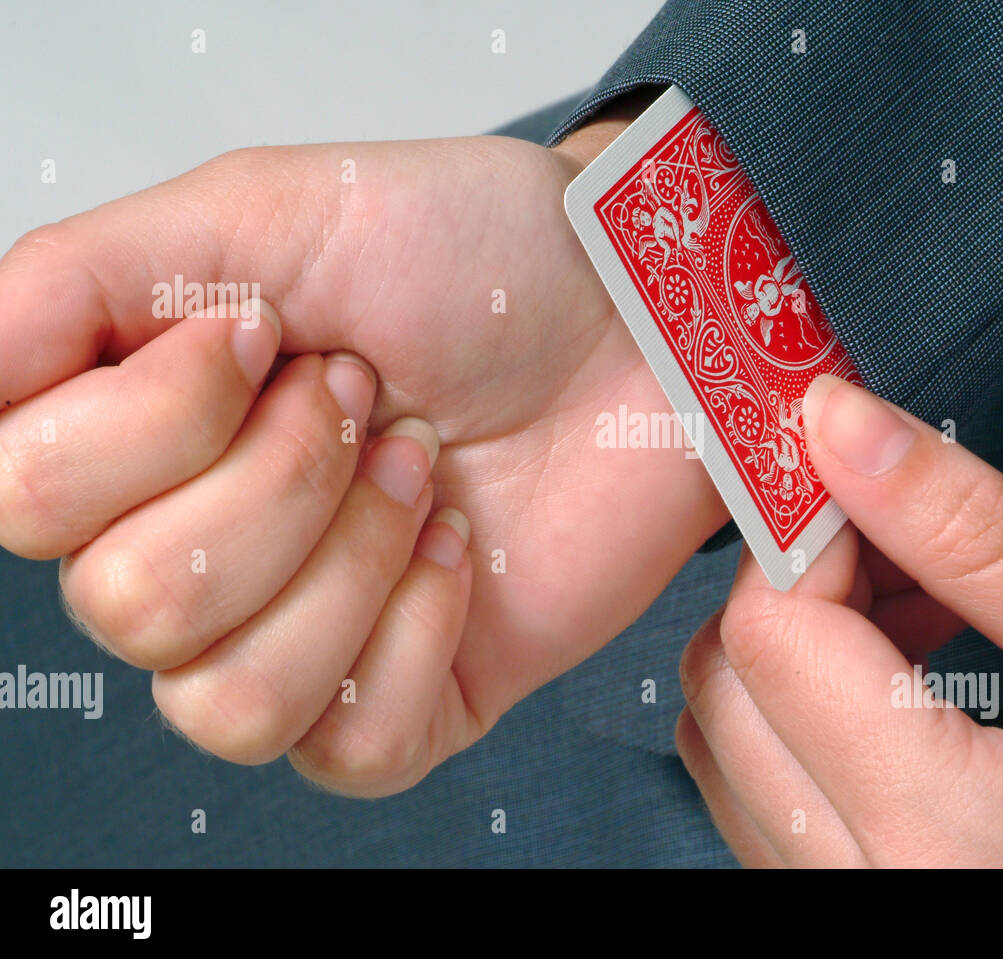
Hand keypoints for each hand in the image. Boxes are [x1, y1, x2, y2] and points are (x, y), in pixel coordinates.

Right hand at [0, 112, 725, 794]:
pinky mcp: (417, 697)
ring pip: (226, 700)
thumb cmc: (479, 258)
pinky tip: (461, 549)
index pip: (20, 499)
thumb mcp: (266, 213)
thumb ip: (79, 283)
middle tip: (369, 397)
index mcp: (147, 435)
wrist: (639, 320)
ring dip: (345, 560)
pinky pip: (351, 748)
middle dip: (277, 480)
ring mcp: (310, 635)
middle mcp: (206, 546)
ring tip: (424, 469)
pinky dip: (416, 634)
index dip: (144, 427)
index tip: (260, 338)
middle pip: (128, 605)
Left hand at [676, 374, 1002, 865]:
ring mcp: (839, 905)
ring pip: (725, 732)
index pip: (775, 633)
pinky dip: (799, 708)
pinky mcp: (838, 898)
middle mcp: (861, 890)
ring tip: (915, 610)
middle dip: (801, 581)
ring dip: (796, 643)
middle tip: (905, 541)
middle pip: (730, 680)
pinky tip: (895, 678)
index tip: (860, 477)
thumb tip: (843, 426)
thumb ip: (979, 536)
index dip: (808, 530)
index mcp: (939, 834)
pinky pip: (756, 784)